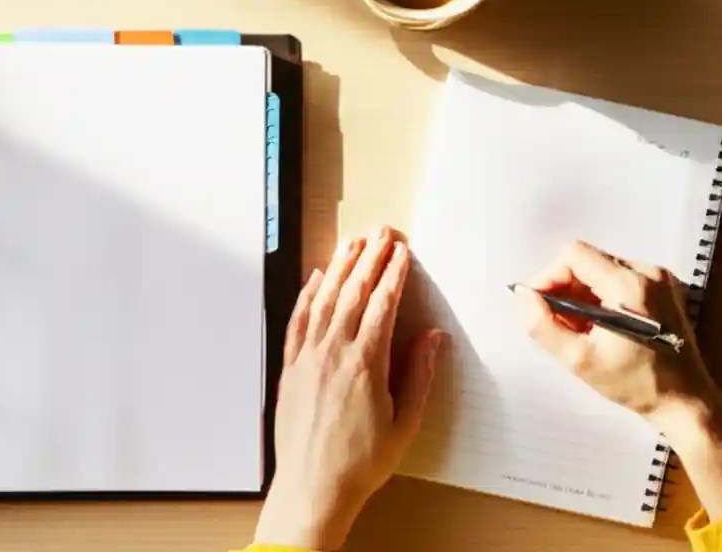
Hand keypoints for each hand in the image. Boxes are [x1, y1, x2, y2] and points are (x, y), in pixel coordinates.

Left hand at [254, 227, 444, 550]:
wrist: (313, 487)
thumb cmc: (359, 462)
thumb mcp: (405, 423)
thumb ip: (419, 376)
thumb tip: (431, 338)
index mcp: (365, 364)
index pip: (382, 305)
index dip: (393, 274)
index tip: (402, 253)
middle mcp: (333, 353)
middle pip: (353, 293)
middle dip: (370, 258)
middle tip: (381, 233)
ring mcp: (308, 358)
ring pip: (324, 300)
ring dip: (340, 267)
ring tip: (352, 243)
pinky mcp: (290, 369)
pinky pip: (298, 321)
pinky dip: (308, 296)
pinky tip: (316, 278)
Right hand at [516, 240, 721, 518]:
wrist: (685, 401)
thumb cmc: (635, 384)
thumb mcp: (580, 360)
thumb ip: (543, 326)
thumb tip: (524, 298)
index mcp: (629, 286)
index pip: (574, 255)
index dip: (549, 276)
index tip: (540, 304)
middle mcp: (648, 273)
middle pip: (589, 261)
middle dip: (565, 288)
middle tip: (558, 322)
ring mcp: (661, 279)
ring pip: (603, 269)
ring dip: (583, 294)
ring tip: (580, 328)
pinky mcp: (666, 289)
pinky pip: (622, 279)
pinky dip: (603, 297)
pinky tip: (601, 326)